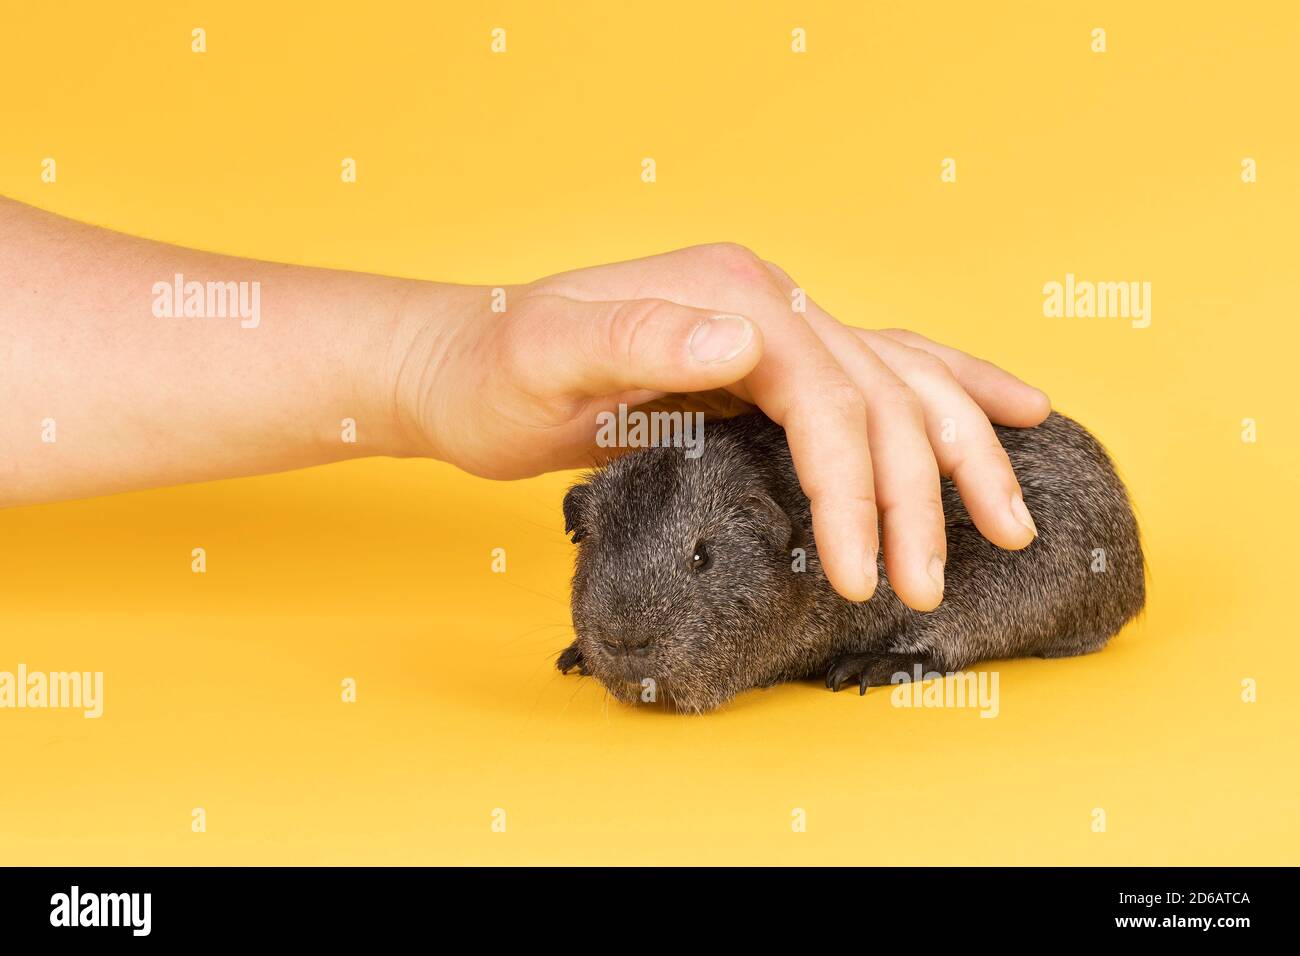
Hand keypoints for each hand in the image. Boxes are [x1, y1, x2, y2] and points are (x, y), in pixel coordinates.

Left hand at [391, 243, 1048, 610]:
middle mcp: (769, 298)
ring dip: (962, 453)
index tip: (859, 575)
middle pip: (881, 396)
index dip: (855, 489)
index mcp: (733, 295)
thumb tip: (742, 338)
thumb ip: (639, 338)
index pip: (829, 398)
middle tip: (921, 590)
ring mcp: (775, 324)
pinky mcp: (768, 359)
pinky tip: (1010, 405)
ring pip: (903, 381)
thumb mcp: (545, 359)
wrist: (467, 363)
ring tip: (1011, 523)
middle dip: (916, 497)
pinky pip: (880, 372)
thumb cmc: (495, 372)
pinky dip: (949, 391)